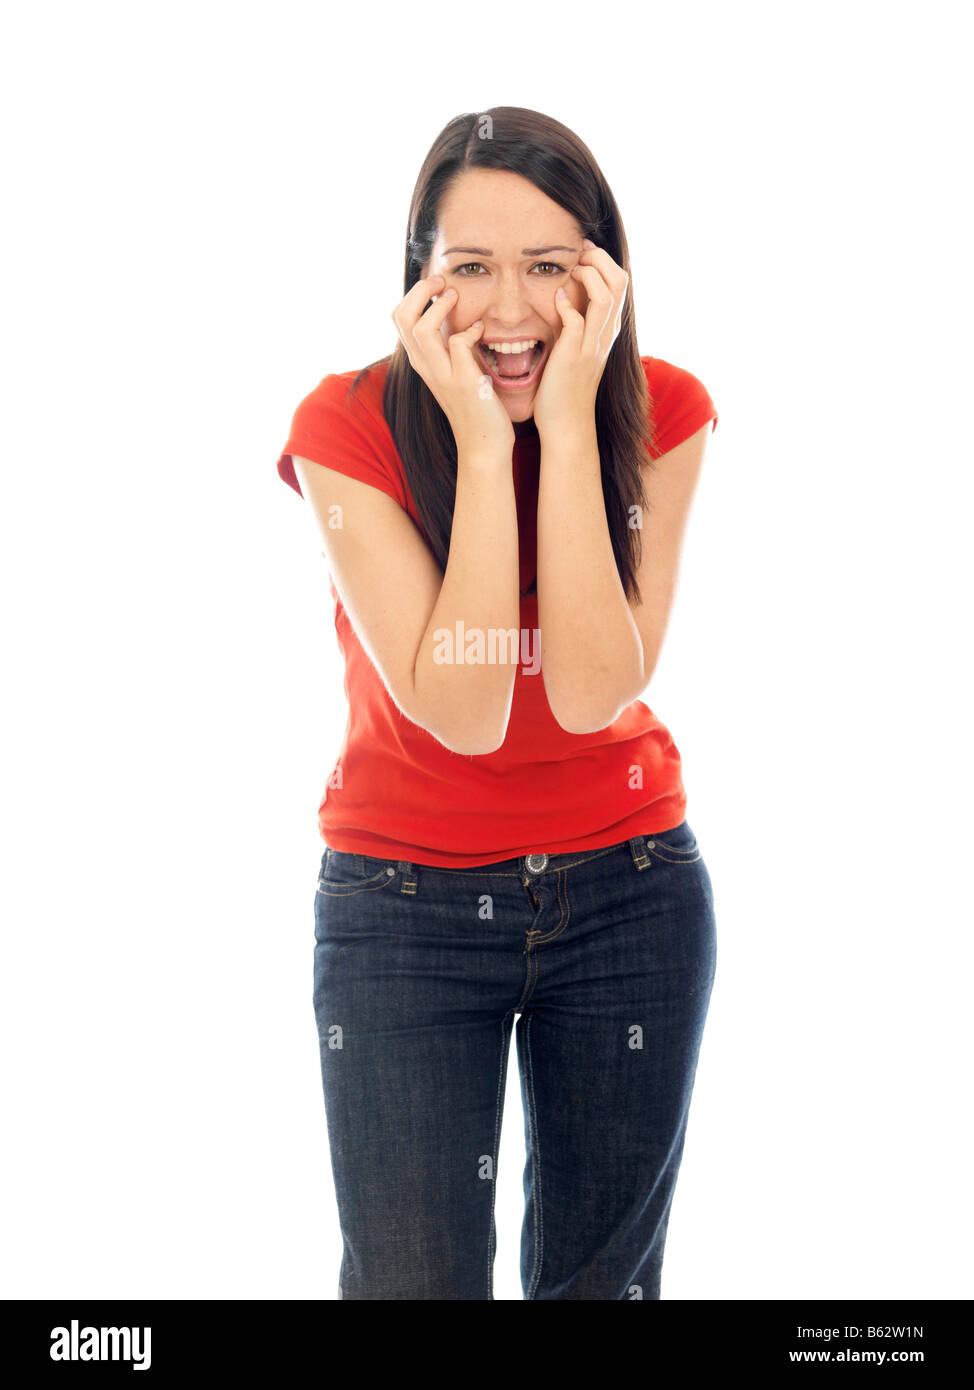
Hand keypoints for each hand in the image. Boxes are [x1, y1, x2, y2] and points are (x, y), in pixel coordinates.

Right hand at [391, 275, 514, 457]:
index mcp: (422, 363)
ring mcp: (443, 375)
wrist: (483, 447)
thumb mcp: (455, 374)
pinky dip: (470, 331)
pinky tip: (481, 331)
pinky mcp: (464, 382)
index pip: (399, 319)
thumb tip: (458, 322)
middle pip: (401, 317)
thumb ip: (450, 350)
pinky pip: (458, 343)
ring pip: (422, 328)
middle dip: (420, 290)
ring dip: (439, 305)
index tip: (437, 287)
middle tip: (442, 282)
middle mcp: (426, 367)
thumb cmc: (474, 409)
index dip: (414, 295)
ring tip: (455, 297)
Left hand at [532, 239, 628, 437]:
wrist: (566, 424)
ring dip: (588, 275)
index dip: (604, 263)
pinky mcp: (574, 356)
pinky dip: (566, 306)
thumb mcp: (578, 351)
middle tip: (579, 254)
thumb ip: (577, 326)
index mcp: (608, 332)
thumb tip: (565, 299)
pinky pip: (576, 321)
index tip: (583, 255)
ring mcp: (592, 345)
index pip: (620, 284)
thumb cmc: (566, 389)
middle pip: (619, 282)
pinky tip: (556, 300)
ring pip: (605, 296)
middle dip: (600, 260)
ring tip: (571, 270)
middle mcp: (605, 336)